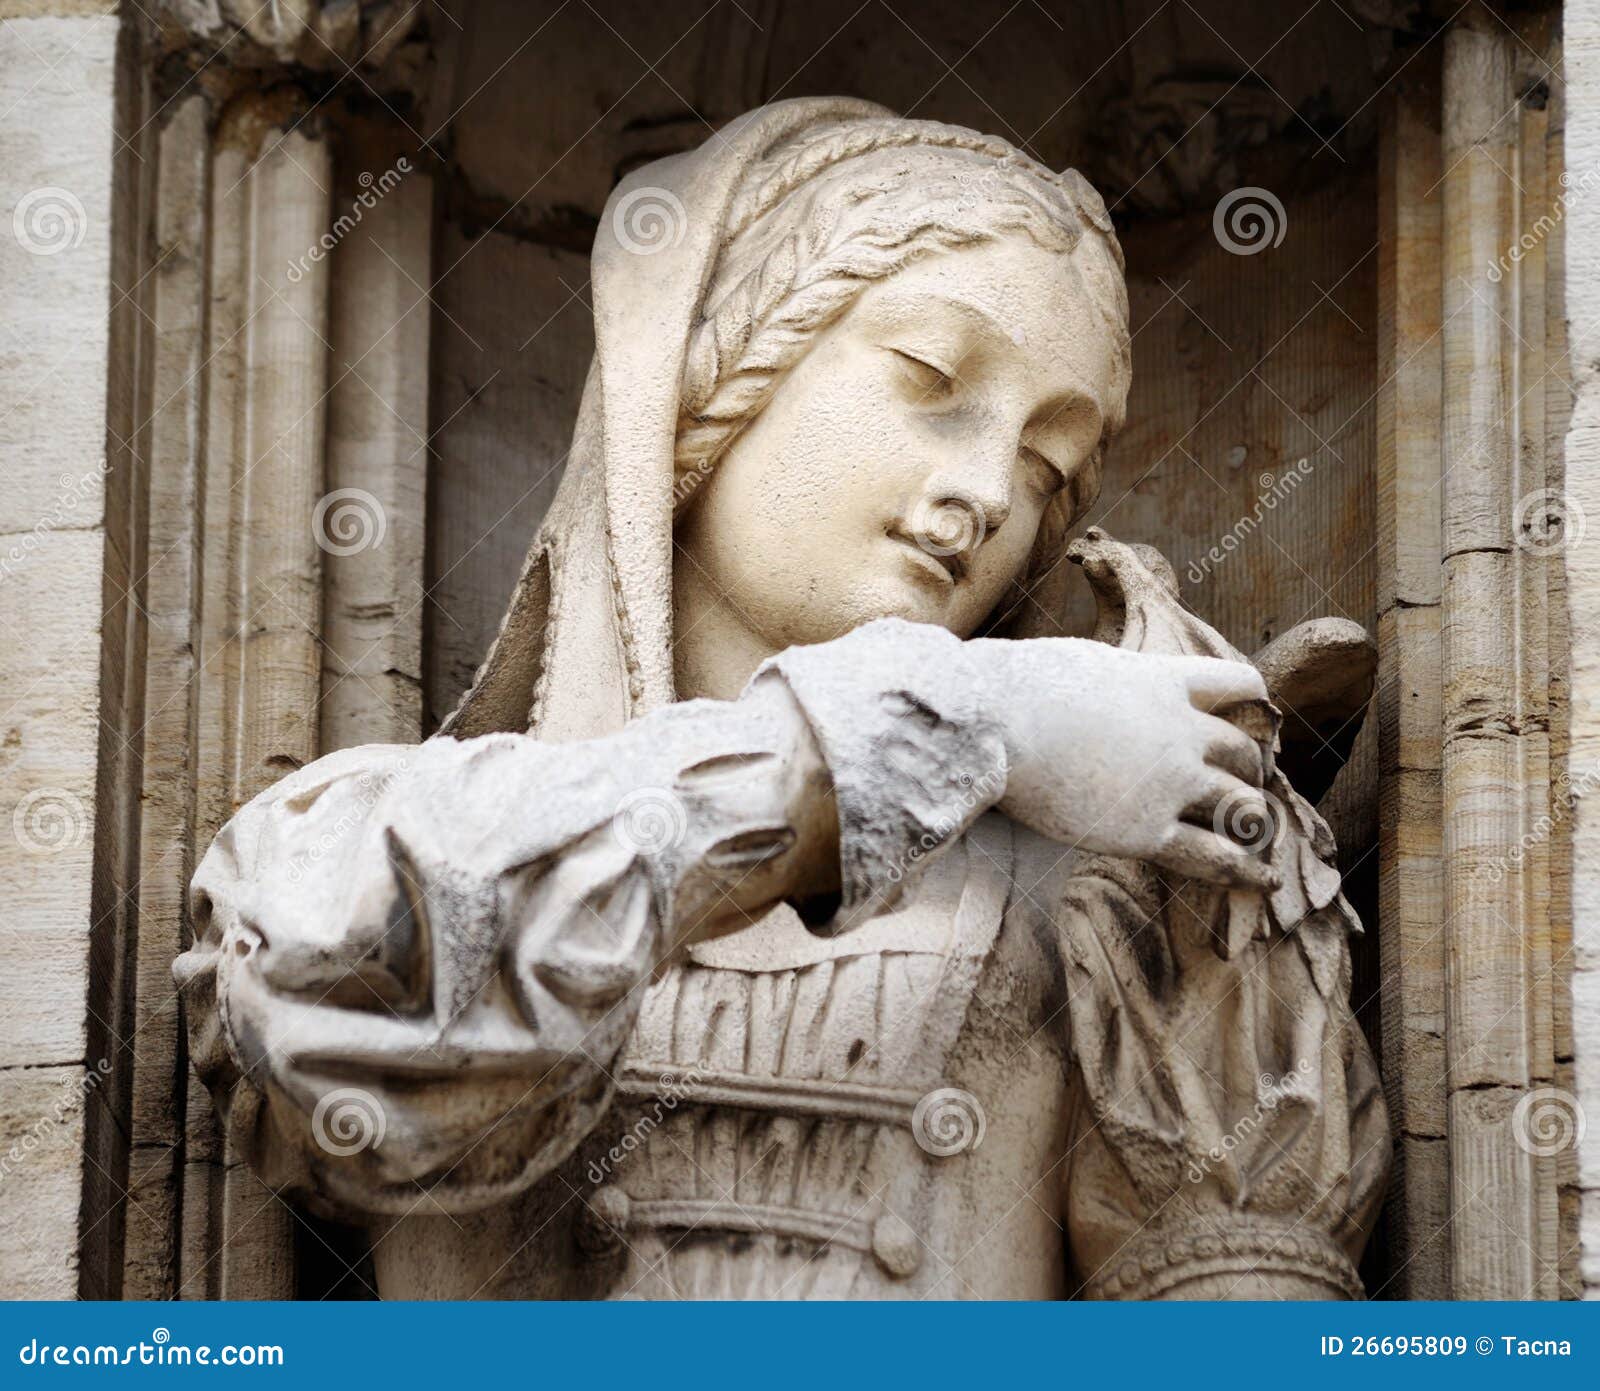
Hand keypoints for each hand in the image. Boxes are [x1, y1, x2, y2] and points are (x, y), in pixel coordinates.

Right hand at [971, 637, 1277, 889]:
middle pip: (1243, 751)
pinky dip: (1242, 869)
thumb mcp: (1081, 661)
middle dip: (1247, 768)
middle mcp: (1180, 731)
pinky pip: (1212, 855)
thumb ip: (1111, 678)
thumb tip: (1095, 683)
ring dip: (1248, 817)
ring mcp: (1169, 783)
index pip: (1237, 684)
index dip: (1250, 704)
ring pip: (1240, 803)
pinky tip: (1260, 880)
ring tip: (1249, 833)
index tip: (1249, 720)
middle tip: (1238, 784)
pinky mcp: (1147, 831)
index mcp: (1163, 682)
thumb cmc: (1016, 685)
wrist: (993, 722)